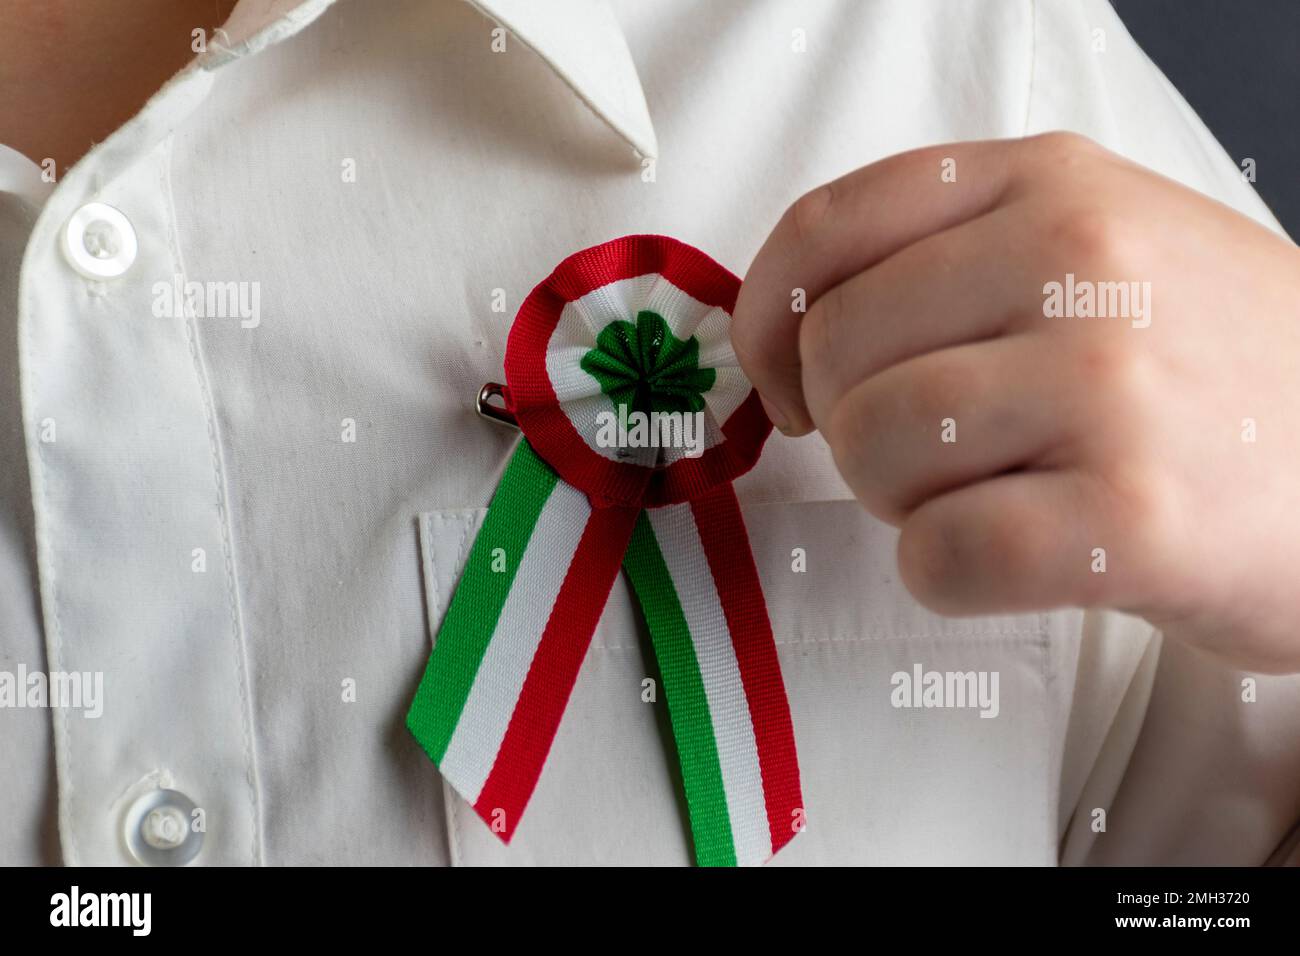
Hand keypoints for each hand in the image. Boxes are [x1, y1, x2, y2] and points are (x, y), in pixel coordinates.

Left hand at [731, 132, 1299, 671]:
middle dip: (856, 430)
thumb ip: (952, 253)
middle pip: (836, 358)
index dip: (768, 323)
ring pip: (873, 452)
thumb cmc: (1218, 368)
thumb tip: (791, 325)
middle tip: (940, 455)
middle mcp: (1074, 260)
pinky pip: (938, 556)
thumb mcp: (1103, 247)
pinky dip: (947, 577)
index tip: (790, 384)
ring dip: (905, 503)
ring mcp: (1107, 384)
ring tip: (1000, 495)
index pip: (824, 231)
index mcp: (1049, 183)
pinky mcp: (1132, 517)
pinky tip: (1020, 557)